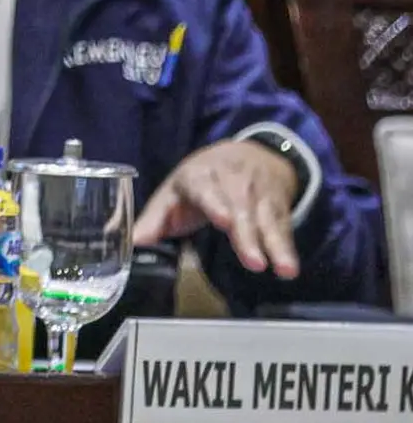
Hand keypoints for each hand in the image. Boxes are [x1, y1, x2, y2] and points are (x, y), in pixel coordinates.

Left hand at [133, 139, 300, 279]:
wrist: (246, 154)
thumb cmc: (200, 181)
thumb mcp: (173, 193)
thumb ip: (154, 220)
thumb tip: (131, 242)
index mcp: (198, 176)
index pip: (206, 189)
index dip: (216, 204)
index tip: (225, 222)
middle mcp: (232, 181)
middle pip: (241, 209)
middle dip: (247, 236)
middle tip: (253, 262)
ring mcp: (258, 192)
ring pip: (266, 218)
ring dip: (275, 244)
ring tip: (283, 269)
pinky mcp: (277, 204)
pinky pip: (282, 225)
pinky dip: (287, 246)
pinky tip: (290, 267)